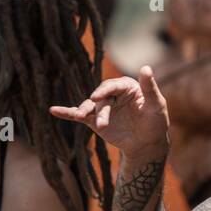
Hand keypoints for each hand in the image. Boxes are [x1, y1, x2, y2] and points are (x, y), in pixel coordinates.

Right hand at [49, 65, 169, 159]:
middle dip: (99, 109)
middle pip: (101, 98)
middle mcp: (113, 94)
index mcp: (127, 86)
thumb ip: (150, 88)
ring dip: (84, 112)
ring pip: (90, 107)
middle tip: (101, 124)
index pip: (113, 85)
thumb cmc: (155, 122)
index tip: (96, 98)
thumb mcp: (156, 105)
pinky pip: (78, 115)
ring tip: (81, 117)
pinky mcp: (94, 119)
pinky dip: (66, 112)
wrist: (147, 144)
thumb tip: (145, 67)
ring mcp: (102, 107)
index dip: (104, 90)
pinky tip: (53, 110)